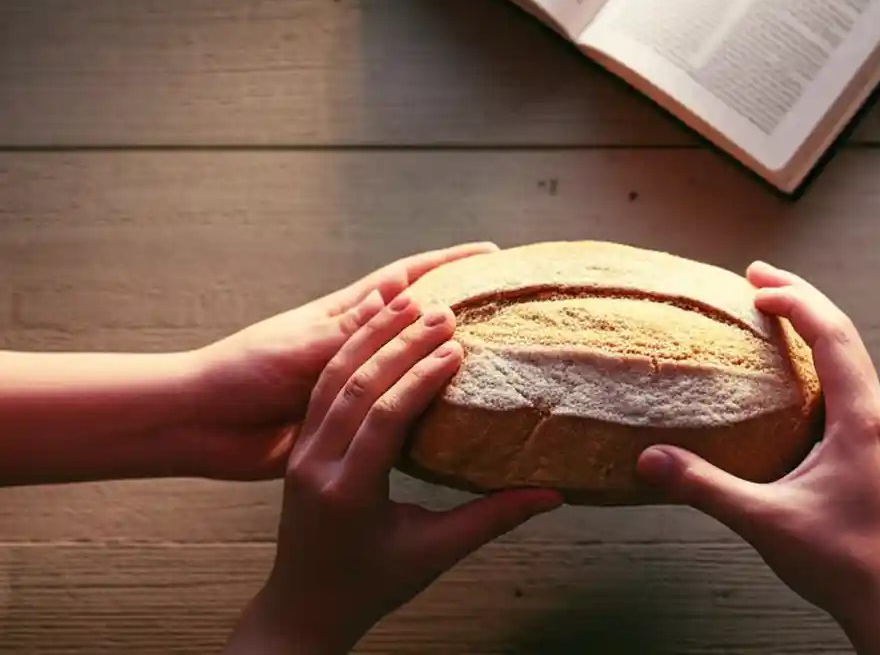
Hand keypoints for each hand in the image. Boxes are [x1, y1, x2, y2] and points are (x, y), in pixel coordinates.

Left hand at [184, 243, 496, 479]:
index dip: (449, 263)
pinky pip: (403, 412)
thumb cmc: (242, 375)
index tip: (491, 253)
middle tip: (511, 313)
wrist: (201, 425)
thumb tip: (411, 304)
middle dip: (463, 309)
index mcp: (345, 316)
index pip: (408, 279)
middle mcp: (356, 344)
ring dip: (452, 359)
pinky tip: (460, 415)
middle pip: (421, 320)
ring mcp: (356, 384)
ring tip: (500, 362)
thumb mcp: (303, 349)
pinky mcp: (351, 423)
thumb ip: (354, 331)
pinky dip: (432, 406)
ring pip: (416, 364)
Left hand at [226, 294, 561, 654]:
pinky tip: (373, 326)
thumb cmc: (372, 585)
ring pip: (331, 379)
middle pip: (354, 387)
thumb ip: (492, 518)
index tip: (455, 347)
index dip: (420, 378)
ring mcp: (301, 454)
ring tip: (408, 301)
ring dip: (370, 336)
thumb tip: (552, 495)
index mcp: (348, 492)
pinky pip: (322, 390)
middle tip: (442, 311)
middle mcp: (316, 466)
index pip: (382, 419)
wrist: (304, 607)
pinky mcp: (299, 446)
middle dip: (398, 344)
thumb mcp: (434, 553)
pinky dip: (348, 352)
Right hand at [637, 262, 879, 654]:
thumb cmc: (839, 562)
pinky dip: (818, 355)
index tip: (754, 286)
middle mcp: (874, 415)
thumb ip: (706, 488)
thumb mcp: (765, 522)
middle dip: (801, 296)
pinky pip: (846, 380)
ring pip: (850, 355)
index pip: (832, 336)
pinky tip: (789, 369)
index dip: (795, 301)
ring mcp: (876, 430)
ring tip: (773, 305)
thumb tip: (649, 460)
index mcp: (859, 420)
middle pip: (844, 333)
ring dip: (812, 323)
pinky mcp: (869, 447)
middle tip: (755, 273)